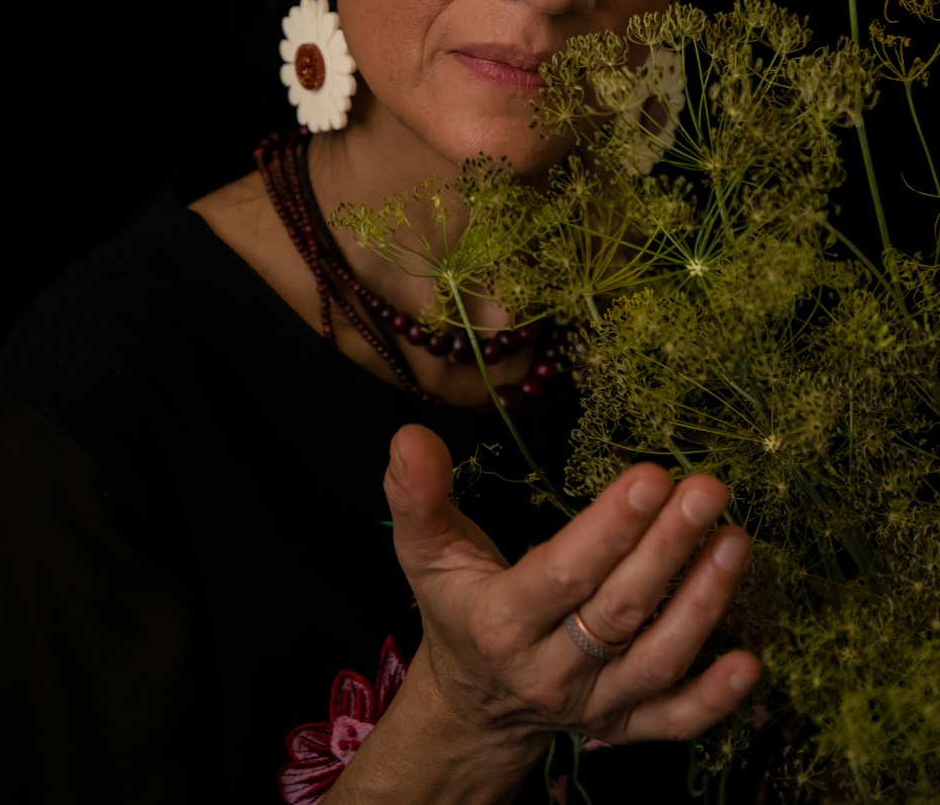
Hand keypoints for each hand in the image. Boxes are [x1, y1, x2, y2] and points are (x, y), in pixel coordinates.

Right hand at [384, 422, 759, 750]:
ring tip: (736, 542)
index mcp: (501, 623)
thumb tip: (412, 436)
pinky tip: (752, 663)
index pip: (563, 575)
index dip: (609, 530)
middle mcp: (550, 671)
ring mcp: (593, 706)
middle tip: (708, 491)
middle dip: (667, 549)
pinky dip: (714, 700)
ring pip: (656, 661)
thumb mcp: (425, 552)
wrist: (472, 704)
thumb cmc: (457, 609)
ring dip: (704, 605)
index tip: (651, 476)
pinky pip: (674, 722)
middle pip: (618, 611)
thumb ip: (417, 495)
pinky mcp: (625, 728)